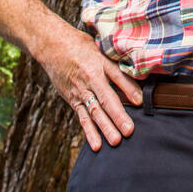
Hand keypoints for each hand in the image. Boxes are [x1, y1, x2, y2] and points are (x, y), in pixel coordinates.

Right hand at [39, 25, 142, 150]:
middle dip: (117, 115)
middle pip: (105, 98)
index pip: (116, 76)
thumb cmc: (81, 46)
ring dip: (105, 127)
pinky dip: (89, 132)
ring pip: (94, 111)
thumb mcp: (100, 49)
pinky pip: (82, 117)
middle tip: (129, 130)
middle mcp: (89, 78)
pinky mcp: (73, 100)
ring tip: (115, 141)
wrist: (52, 46)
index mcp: (98, 62)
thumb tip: (138, 73)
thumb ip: (116, 64)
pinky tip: (96, 145)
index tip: (140, 101)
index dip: (128, 88)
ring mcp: (80, 91)